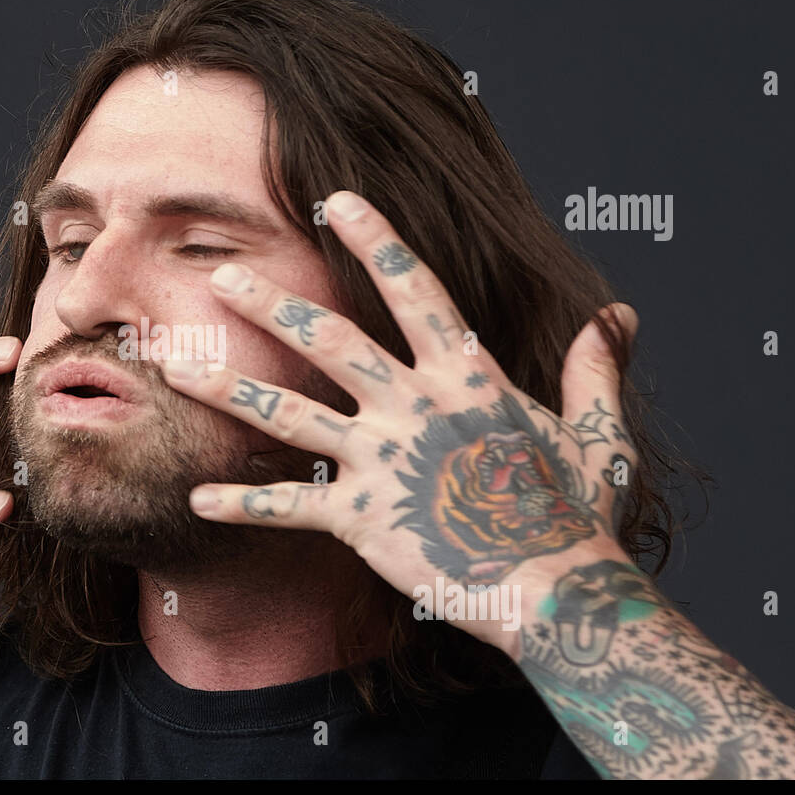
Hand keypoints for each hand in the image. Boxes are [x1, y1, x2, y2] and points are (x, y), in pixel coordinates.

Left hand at [156, 190, 637, 652]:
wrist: (557, 595)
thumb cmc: (578, 519)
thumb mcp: (596, 436)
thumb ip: (597, 371)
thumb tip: (618, 317)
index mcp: (468, 378)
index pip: (415, 289)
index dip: (376, 239)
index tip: (336, 199)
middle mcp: (415, 407)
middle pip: (329, 341)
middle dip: (271, 305)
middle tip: (221, 276)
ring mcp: (382, 460)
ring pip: (289, 414)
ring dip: (229, 387)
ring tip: (175, 366)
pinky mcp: (362, 518)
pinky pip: (289, 508)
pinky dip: (242, 504)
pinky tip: (195, 499)